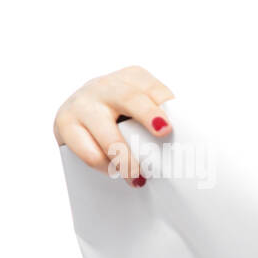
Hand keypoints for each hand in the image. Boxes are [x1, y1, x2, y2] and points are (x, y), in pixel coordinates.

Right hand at [53, 64, 175, 186]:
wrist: (79, 115)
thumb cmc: (123, 116)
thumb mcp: (142, 109)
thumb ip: (163, 118)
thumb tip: (192, 143)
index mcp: (132, 78)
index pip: (152, 89)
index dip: (161, 107)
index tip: (168, 126)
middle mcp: (105, 86)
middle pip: (128, 98)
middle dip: (146, 116)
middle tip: (161, 135)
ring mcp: (82, 103)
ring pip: (107, 133)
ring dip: (125, 159)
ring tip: (138, 178)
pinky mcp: (65, 122)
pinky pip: (87, 150)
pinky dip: (104, 165)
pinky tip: (113, 173)